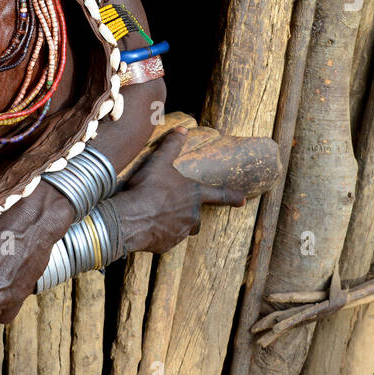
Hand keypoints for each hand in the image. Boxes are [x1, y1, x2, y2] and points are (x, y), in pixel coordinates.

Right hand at [110, 129, 245, 253]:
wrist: (130, 219)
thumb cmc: (147, 189)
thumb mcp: (158, 163)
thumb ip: (172, 146)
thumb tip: (182, 129)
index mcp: (194, 195)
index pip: (220, 194)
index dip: (233, 196)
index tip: (243, 200)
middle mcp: (192, 216)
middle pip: (195, 216)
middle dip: (186, 212)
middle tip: (168, 204)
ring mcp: (180, 232)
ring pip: (182, 228)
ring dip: (173, 222)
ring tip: (155, 214)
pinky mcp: (167, 245)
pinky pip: (166, 239)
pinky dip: (160, 234)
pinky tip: (146, 225)